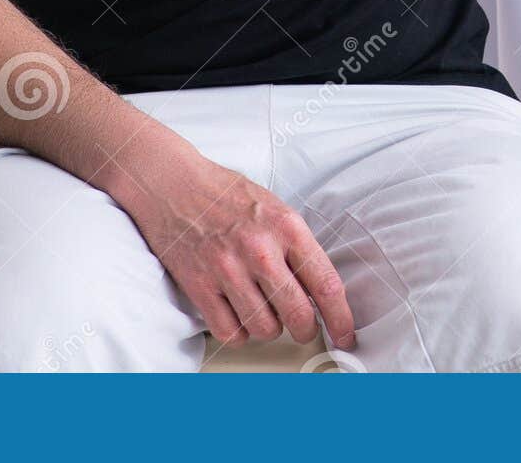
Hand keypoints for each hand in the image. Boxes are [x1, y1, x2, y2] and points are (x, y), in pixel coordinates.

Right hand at [117, 142, 355, 351]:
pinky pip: (231, 333)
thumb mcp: (275, 208)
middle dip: (307, 329)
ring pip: (265, 328)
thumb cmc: (227, 196)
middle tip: (304, 327)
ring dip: (270, 328)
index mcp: (286, 226)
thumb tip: (320, 291)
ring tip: (265, 310)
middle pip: (298, 315)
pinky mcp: (200, 286)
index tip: (345, 335)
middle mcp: (260, 249)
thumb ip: (297, 246)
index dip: (341, 318)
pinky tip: (239, 316)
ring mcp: (228, 270)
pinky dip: (239, 333)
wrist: (175, 184)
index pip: (326, 284)